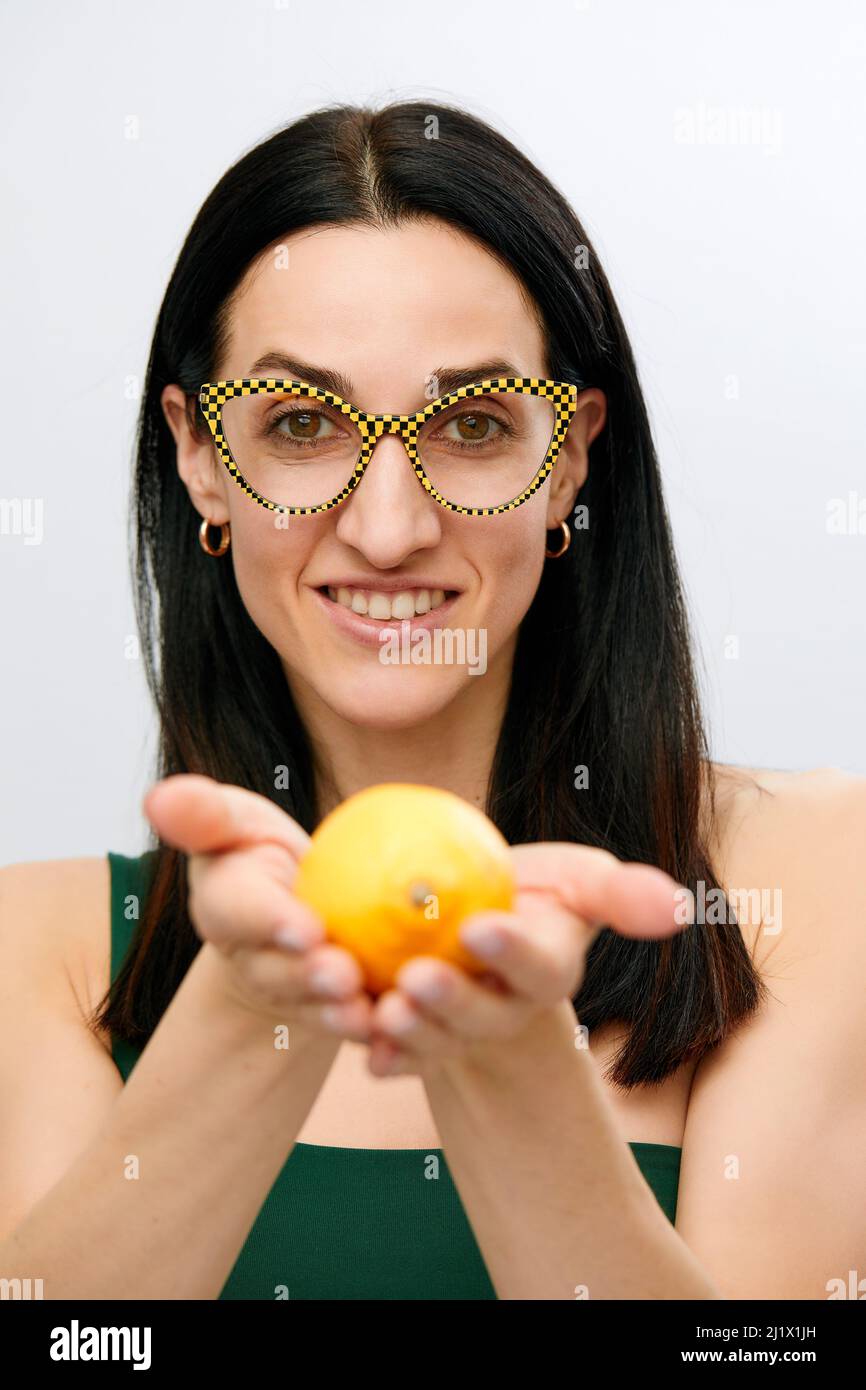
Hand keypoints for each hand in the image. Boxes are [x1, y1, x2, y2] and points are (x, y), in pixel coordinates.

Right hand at [142, 774, 375, 1042]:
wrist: (294, 905)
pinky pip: (348, 1024)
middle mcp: (249, 958)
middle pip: (276, 972)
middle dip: (307, 977)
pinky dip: (372, 1029)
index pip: (238, 913)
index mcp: (222, 905)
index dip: (269, 922)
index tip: (305, 929)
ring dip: (338, 1013)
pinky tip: (398, 1028)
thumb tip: (158, 799)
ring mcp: (286, 992)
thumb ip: (205, 812)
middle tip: (343, 975)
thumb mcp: (234, 820)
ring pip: (311, 1006)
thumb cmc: (258, 851)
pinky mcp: (324, 1013)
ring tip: (367, 1011)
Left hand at [365, 842, 686, 1077]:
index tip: (480, 926)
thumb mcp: (574, 880)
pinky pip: (396, 1054)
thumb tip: (682, 907)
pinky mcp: (415, 1043)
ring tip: (375, 1009)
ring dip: (408, 1032)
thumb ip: (620, 892)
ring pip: (435, 1039)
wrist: (469, 925)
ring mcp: (459, 1033)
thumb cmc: (530, 895)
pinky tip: (355, 1038)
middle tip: (415, 979)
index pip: (538, 966)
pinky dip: (378, 1051)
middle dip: (452, 1003)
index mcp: (548, 972)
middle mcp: (506, 1012)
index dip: (514, 952)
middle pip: (482, 1015)